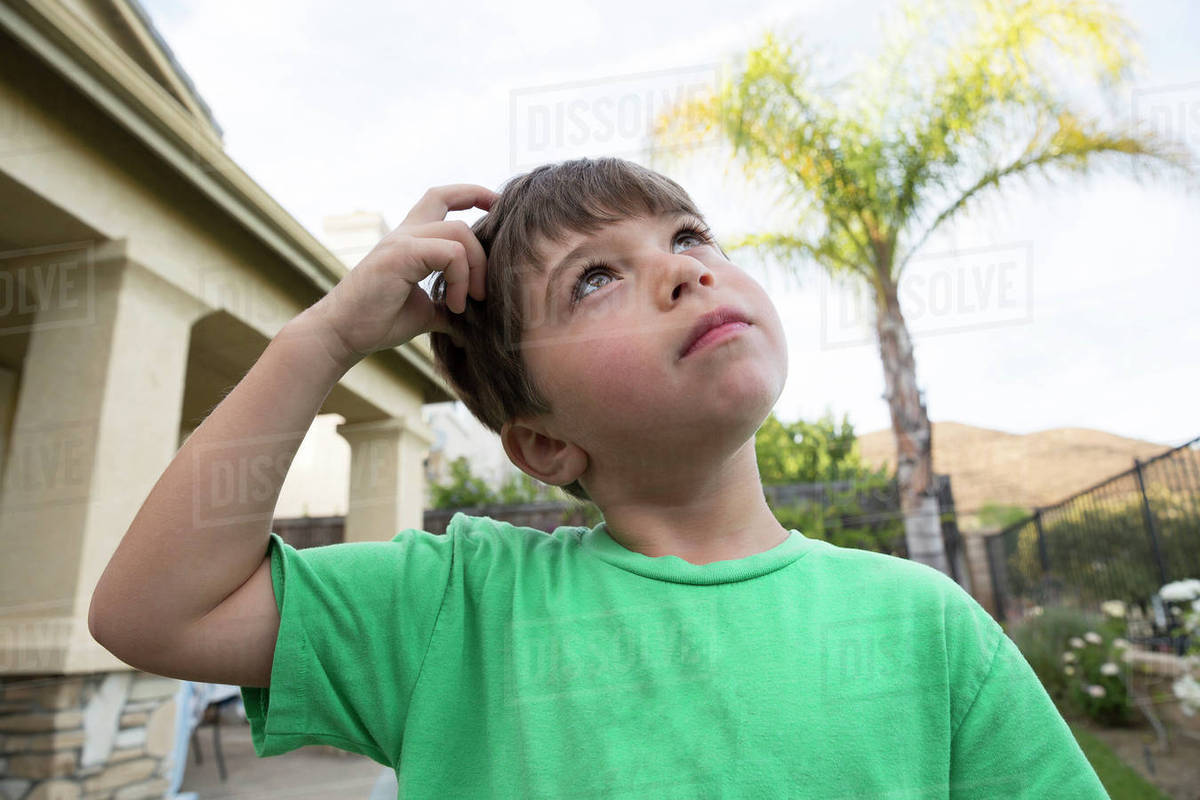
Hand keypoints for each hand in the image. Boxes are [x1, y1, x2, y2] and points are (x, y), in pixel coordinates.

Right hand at [299, 184, 495, 370]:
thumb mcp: (426, 312)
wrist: (342, 335)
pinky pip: (449, 253)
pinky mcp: (400, 255)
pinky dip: (461, 279)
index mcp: (410, 240)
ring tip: (468, 303)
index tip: (497, 206)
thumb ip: (449, 305)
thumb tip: (474, 321)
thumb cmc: (378, 322)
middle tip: (486, 289)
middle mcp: (405, 233)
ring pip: (459, 232)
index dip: (472, 193)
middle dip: (482, 244)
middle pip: (456, 213)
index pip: (442, 198)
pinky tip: (454, 306)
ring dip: (475, 268)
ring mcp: (401, 241)